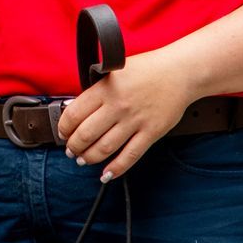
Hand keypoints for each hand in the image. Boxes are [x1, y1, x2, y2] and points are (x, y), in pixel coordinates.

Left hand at [55, 50, 196, 180]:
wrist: (180, 71)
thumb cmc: (147, 69)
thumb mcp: (115, 71)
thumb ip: (96, 89)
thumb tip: (75, 109)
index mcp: (105, 88)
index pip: (74, 114)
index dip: (63, 128)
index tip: (62, 133)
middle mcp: (117, 106)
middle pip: (85, 134)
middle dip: (73, 147)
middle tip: (70, 150)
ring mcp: (135, 121)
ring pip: (104, 148)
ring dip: (89, 158)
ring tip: (83, 159)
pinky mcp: (151, 132)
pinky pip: (130, 155)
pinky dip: (116, 168)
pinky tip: (106, 174)